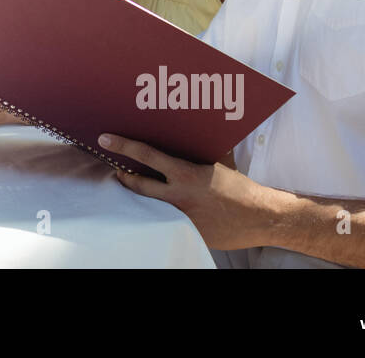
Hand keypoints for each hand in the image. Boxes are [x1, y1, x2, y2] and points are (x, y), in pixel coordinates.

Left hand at [98, 133, 274, 249]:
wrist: (259, 217)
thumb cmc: (239, 186)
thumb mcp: (218, 161)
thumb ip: (197, 150)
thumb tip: (186, 132)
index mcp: (185, 174)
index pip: (146, 155)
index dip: (123, 146)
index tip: (105, 140)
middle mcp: (178, 197)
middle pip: (137, 185)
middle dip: (123, 176)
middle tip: (116, 169)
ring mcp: (180, 218)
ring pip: (147, 205)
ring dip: (139, 196)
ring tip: (133, 186)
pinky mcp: (186, 233)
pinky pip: (164, 221)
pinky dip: (159, 213)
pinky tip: (157, 208)